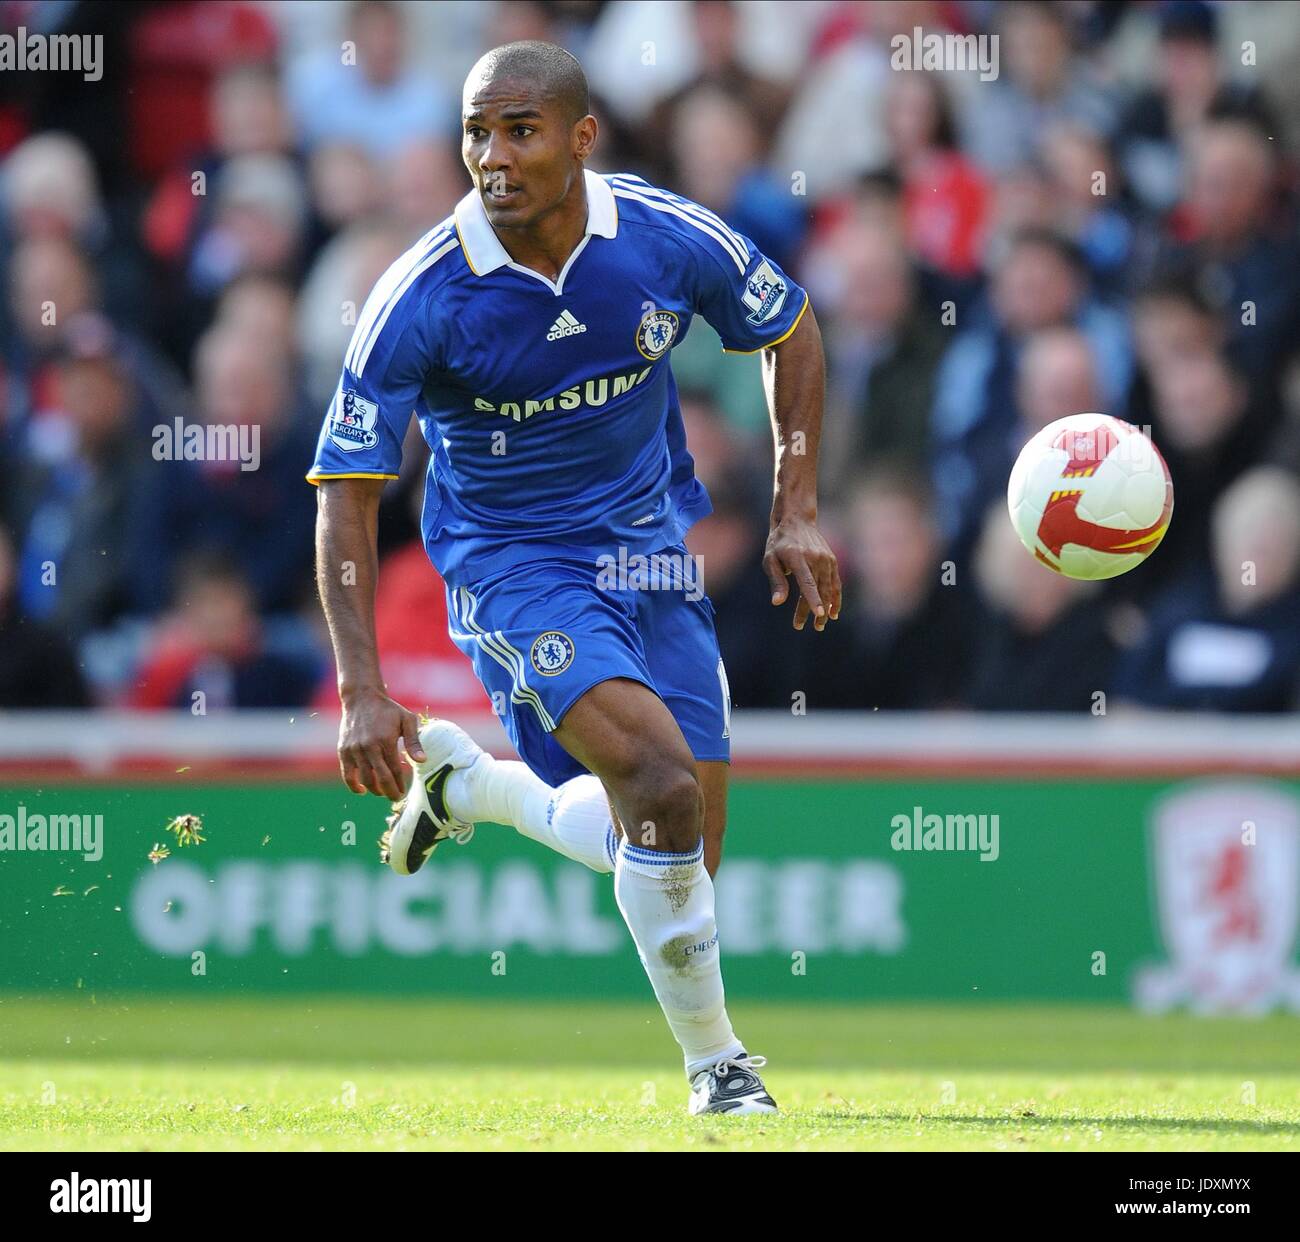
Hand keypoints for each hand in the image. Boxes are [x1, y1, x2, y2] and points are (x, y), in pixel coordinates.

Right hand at [337, 687, 425, 798]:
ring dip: (374, 790)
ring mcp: (354, 750)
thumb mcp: (406, 720)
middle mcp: (368, 747)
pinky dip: (354, 786)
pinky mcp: (344, 751)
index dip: (399, 784)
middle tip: (395, 798)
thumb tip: (422, 760)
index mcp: (386, 740)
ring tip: (382, 792)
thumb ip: (414, 741)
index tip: (404, 792)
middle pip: (380, 779)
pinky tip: (362, 790)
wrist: (362, 699)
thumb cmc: (388, 710)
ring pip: (364, 779)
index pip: (395, 770)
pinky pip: (347, 775)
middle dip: (389, 792)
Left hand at [763, 515, 841, 630]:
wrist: (796, 520)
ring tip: (821, 624)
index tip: (818, 614)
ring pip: (829, 588)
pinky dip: (836, 597)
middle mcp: (815, 558)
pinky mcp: (831, 560)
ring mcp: (826, 559)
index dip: (813, 599)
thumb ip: (776, 581)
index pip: (807, 583)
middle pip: (818, 590)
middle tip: (810, 627)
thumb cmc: (778, 543)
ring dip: (827, 607)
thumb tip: (777, 602)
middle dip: (815, 611)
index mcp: (798, 558)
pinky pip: (836, 582)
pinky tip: (833, 611)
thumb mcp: (770, 560)